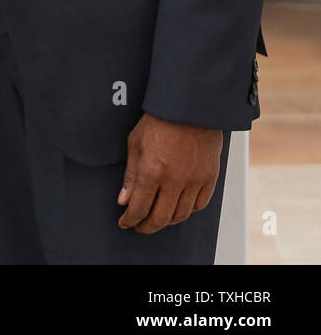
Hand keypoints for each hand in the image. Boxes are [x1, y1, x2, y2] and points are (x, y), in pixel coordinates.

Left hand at [118, 113, 222, 233]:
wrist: (191, 108)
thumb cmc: (160, 121)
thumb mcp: (135, 143)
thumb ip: (131, 175)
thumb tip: (124, 200)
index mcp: (152, 171)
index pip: (139, 207)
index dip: (130, 219)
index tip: (125, 222)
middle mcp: (175, 180)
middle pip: (160, 217)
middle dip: (146, 226)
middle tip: (139, 226)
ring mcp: (195, 181)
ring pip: (181, 215)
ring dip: (166, 221)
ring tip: (156, 219)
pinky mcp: (210, 178)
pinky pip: (199, 205)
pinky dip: (187, 211)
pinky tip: (177, 208)